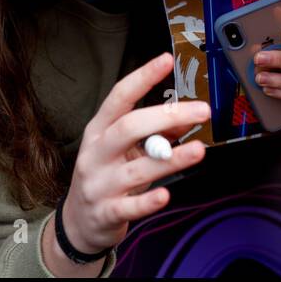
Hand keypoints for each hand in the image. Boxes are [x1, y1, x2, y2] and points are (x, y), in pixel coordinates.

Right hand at [61, 54, 208, 258]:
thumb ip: (157, 132)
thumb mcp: (127, 149)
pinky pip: (129, 207)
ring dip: (170, 160)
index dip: (143, 78)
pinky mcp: (106, 212)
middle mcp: (96, 154)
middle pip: (129, 128)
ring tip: (198, 150)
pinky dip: (148, 201)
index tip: (166, 60)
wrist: (79, 221)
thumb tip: (188, 115)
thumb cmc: (108, 175)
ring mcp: (100, 184)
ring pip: (136, 168)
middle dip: (166, 116)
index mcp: (99, 130)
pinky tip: (165, 195)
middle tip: (201, 111)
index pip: (120, 97)